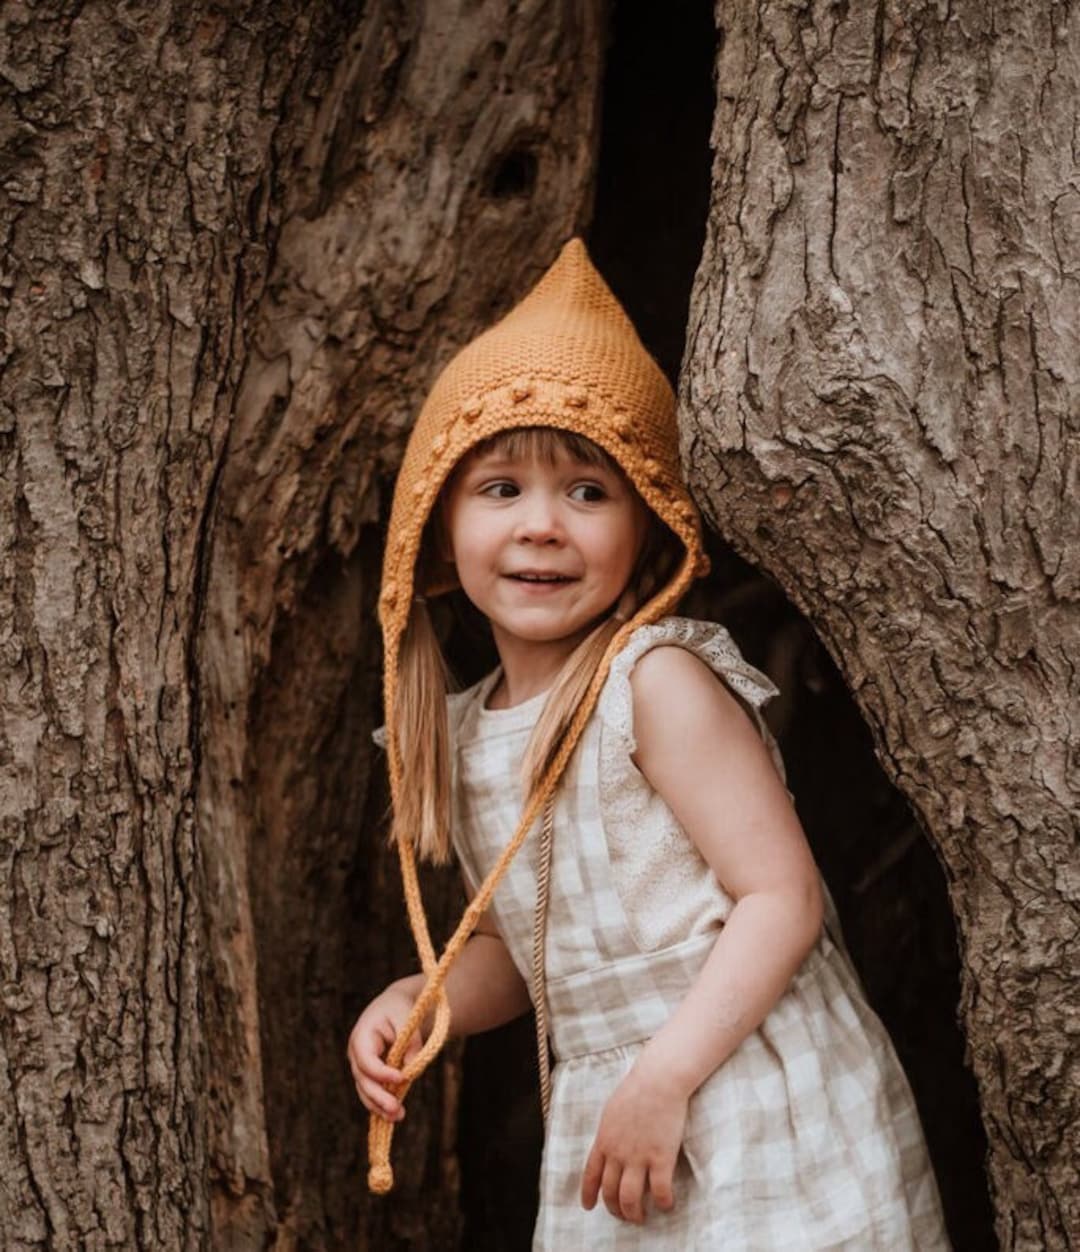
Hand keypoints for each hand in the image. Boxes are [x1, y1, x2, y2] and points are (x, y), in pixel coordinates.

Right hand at [346, 979, 423, 1121]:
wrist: (393, 1006)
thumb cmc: (399, 1010)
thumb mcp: (406, 1018)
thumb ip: (410, 1043)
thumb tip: (410, 1074)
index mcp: (361, 1036)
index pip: (367, 1060)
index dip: (382, 1073)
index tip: (401, 1078)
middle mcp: (356, 1054)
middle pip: (363, 1080)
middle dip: (379, 1096)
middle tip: (396, 1109)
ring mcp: (360, 1066)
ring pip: (365, 1090)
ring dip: (379, 1106)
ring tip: (397, 1117)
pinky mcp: (369, 1074)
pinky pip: (372, 1091)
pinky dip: (381, 1103)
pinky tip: (394, 1116)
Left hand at [580, 1049, 689, 1223]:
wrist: (658, 1080)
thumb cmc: (637, 1089)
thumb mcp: (612, 1112)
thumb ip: (609, 1133)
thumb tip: (607, 1147)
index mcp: (604, 1140)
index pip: (591, 1174)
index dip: (588, 1194)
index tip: (588, 1207)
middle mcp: (618, 1153)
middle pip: (610, 1192)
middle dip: (615, 1209)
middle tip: (623, 1214)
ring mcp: (639, 1157)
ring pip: (630, 1199)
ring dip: (634, 1214)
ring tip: (640, 1217)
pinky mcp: (661, 1158)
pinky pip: (660, 1191)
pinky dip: (663, 1203)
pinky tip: (666, 1204)